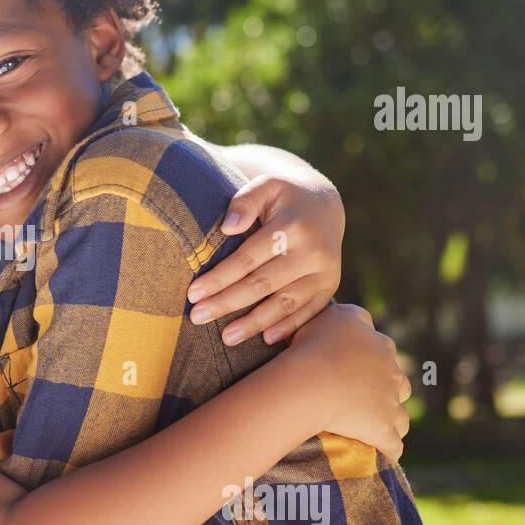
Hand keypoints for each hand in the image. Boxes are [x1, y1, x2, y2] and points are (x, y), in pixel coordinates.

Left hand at [187, 174, 344, 346]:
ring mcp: (325, 272)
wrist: (324, 204)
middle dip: (227, 303)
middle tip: (198, 317)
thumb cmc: (283, 196)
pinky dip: (288, 327)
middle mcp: (312, 252)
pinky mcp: (331, 286)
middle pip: (262, 284)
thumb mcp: (266, 186)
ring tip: (226, 338)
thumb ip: (245, 201)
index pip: (248, 258)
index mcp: (292, 226)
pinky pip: (309, 312)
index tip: (193, 294)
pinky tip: (266, 339)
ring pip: (284, 303)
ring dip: (254, 323)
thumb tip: (228, 227)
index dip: (219, 278)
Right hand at [288, 303, 410, 463]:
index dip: (371, 357)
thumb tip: (351, 317)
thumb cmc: (313, 345)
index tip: (356, 364)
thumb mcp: (330, 316)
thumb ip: (346, 315)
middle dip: (388, 389)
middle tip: (366, 397)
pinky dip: (391, 449)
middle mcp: (391, 372)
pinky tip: (387, 454)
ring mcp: (390, 403)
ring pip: (401, 414)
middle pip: (398, 382)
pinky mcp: (383, 430)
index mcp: (379, 344)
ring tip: (380, 426)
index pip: (382, 348)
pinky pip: (393, 444)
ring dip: (393, 419)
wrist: (312, 381)